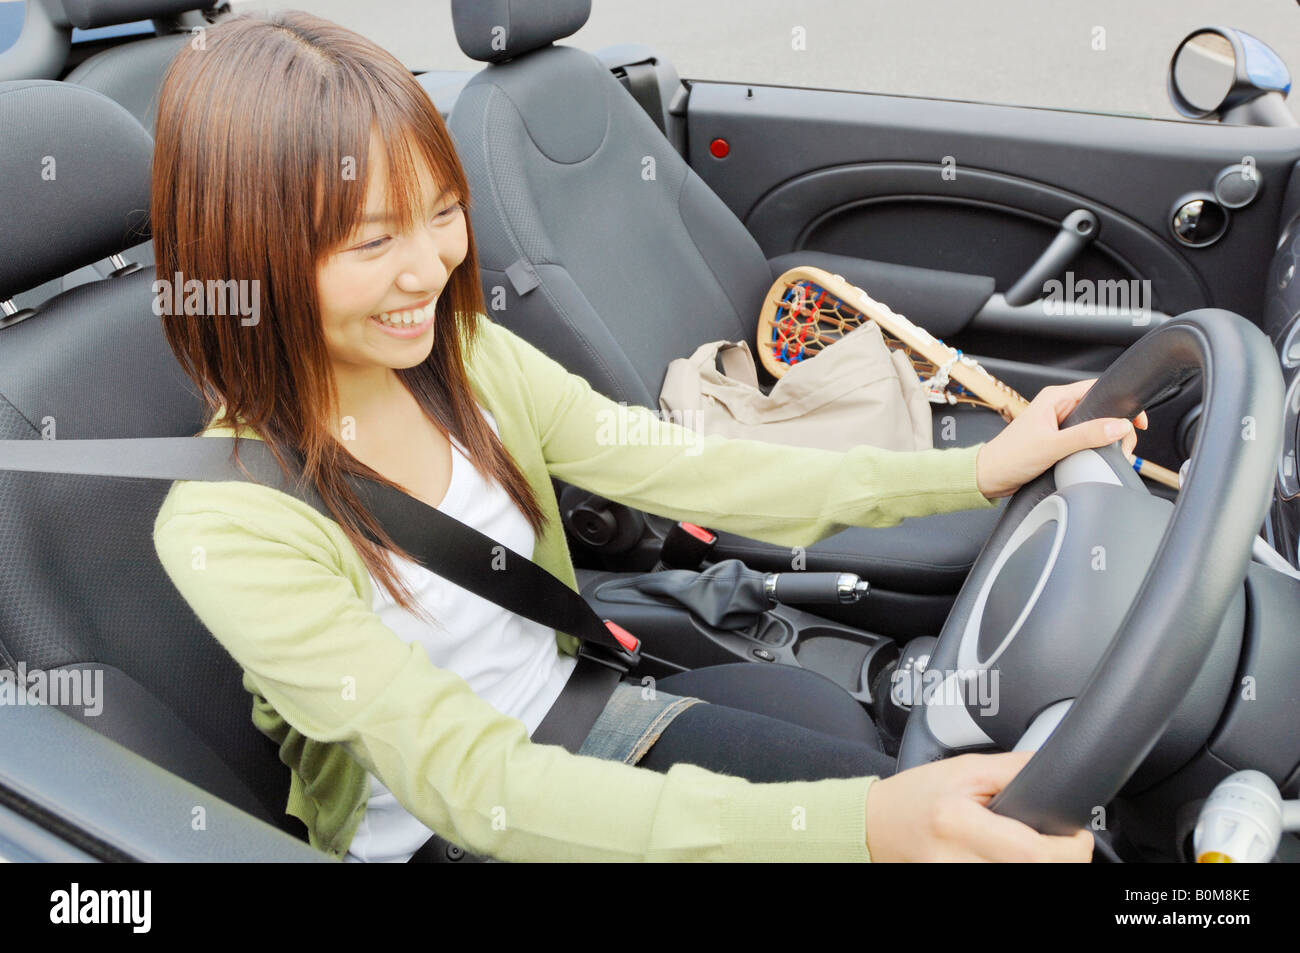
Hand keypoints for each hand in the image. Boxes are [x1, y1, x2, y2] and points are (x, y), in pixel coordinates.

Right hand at [864, 751, 1093, 861]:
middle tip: (1062, 844)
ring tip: (1027, 847)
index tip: (1078, 837)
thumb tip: (1053, 769)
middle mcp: (955, 861)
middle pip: (1033, 874)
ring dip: (1036, 866)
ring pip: (1021, 881)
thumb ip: (1011, 770)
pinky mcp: (953, 889)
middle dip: (1060, 860)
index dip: (1069, 849)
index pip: (1031, 852)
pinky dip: (1013, 870)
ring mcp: (953, 879)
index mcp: (958, 823)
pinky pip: (1000, 882)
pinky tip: (1004, 857)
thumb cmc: (915, 796)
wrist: (875, 824)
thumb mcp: (963, 769)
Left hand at [975, 378, 1147, 499]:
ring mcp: (1058, 424)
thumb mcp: (1052, 446)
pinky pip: (1085, 438)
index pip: (1098, 389)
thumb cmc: (1009, 457)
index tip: (1137, 420)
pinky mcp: (1057, 439)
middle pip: (1101, 409)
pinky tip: (1096, 457)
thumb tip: (1118, 426)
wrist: (989, 477)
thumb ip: (1087, 435)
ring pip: (1094, 425)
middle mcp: (1058, 407)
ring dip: (1106, 439)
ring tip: (1111, 453)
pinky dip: (1095, 447)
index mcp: (1056, 398)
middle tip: (1124, 445)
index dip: (1121, 403)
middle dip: (1117, 426)